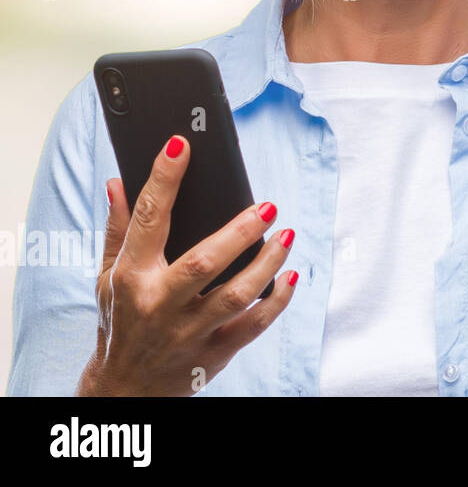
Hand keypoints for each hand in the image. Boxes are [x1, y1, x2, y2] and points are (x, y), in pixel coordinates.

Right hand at [76, 135, 296, 395]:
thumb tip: (118, 181)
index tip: (182, 145)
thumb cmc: (118, 322)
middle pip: (204, 262)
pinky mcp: (213, 353)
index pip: (148, 219)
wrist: (123, 391)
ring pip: (237, 294)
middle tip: (269, 205)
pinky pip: (254, 325)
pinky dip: (277, 301)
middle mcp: (160, 304)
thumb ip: (118, 229)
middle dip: (240, 231)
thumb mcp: (106, 277)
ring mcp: (188, 332)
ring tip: (287, 235)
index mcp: (132, 277)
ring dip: (268, 263)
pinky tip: (291, 276)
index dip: (164, 179)